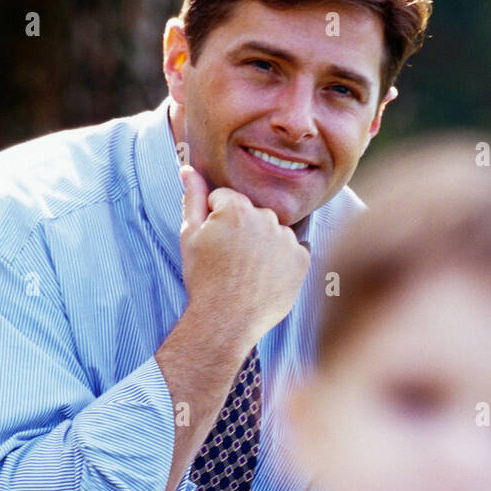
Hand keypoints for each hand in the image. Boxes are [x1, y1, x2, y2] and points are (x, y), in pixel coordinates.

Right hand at [179, 164, 310, 350]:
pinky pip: (294, 250)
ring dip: (264, 245)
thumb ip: (192, 197)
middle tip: (231, 262)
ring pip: (274, 232)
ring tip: (249, 272)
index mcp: (236, 207)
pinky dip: (283, 261)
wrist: (226, 322)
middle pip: (253, 214)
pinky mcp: (302, 260)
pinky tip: (267, 277)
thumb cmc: (204, 280)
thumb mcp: (189, 236)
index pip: (226, 200)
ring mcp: (287, 239)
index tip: (215, 246)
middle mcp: (266, 217)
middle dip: (243, 231)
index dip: (216, 222)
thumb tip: (188, 168)